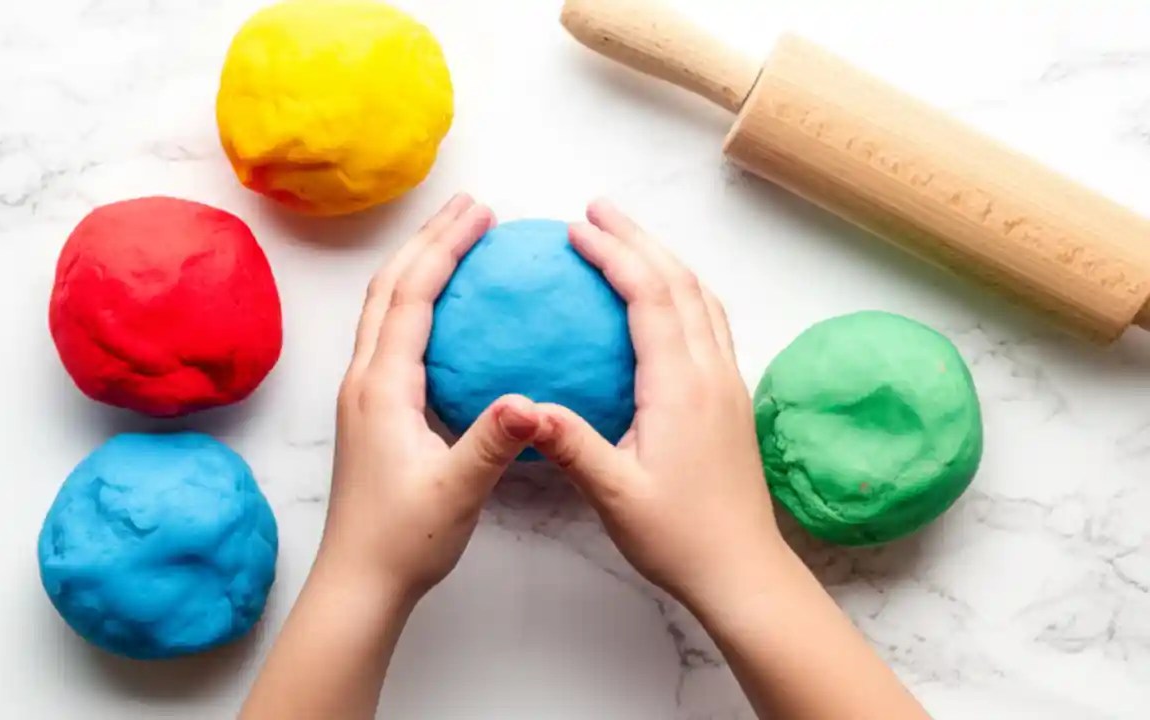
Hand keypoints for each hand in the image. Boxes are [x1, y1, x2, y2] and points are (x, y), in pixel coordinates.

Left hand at [320, 193, 543, 602]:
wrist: (358, 580)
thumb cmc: (403, 540)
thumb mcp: (456, 492)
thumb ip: (492, 443)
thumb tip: (530, 400)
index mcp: (382, 389)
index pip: (412, 297)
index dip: (444, 248)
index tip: (480, 213)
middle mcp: (364, 381)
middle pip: (390, 288)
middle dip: (428, 239)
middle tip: (469, 205)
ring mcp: (362, 395)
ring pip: (383, 308)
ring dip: (416, 264)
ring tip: (454, 237)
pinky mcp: (370, 411)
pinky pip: (388, 334)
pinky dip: (412, 299)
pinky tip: (441, 307)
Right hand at [533, 199, 783, 605]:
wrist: (742, 569)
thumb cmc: (679, 536)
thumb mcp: (615, 494)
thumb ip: (571, 445)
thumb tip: (523, 407)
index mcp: (679, 387)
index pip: (648, 297)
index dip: (613, 255)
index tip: (576, 229)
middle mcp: (710, 373)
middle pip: (679, 281)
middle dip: (638, 238)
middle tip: (597, 210)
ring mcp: (727, 382)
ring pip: (701, 297)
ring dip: (664, 259)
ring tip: (626, 238)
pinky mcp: (731, 398)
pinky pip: (710, 322)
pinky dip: (683, 291)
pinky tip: (661, 298)